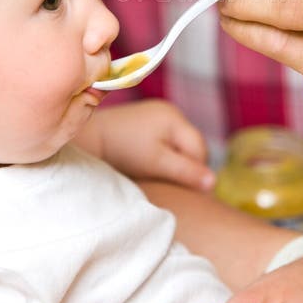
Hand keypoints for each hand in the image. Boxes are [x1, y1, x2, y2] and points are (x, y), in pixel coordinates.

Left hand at [79, 99, 214, 189]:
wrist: (90, 138)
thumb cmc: (122, 150)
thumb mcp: (156, 163)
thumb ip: (185, 171)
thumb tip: (213, 182)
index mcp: (174, 118)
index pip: (200, 150)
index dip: (196, 172)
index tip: (184, 190)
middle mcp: (170, 111)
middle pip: (192, 146)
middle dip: (186, 165)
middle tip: (168, 182)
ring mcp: (159, 113)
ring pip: (180, 145)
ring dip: (175, 161)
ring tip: (157, 174)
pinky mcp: (148, 120)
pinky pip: (168, 140)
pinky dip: (164, 154)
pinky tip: (150, 164)